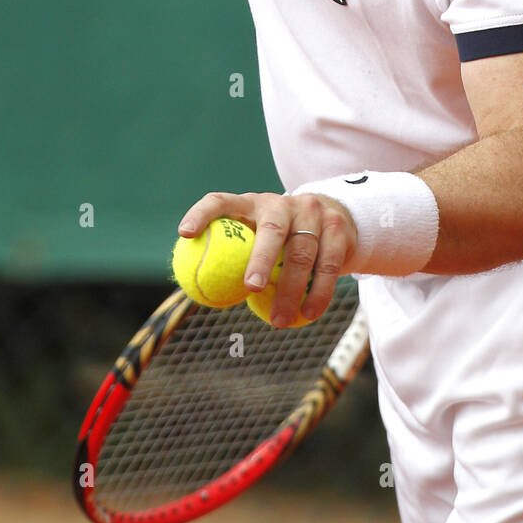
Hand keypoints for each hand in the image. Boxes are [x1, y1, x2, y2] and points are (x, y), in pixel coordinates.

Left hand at [177, 191, 357, 327]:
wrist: (337, 221)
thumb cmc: (283, 240)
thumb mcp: (258, 238)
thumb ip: (237, 256)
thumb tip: (203, 292)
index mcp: (253, 204)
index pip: (222, 201)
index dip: (202, 213)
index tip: (184, 234)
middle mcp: (283, 203)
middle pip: (272, 229)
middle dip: (261, 258)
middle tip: (251, 288)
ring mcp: (313, 213)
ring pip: (302, 252)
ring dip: (290, 290)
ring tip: (278, 321)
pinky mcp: (337, 229)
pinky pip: (327, 265)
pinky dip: (318, 293)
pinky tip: (308, 314)